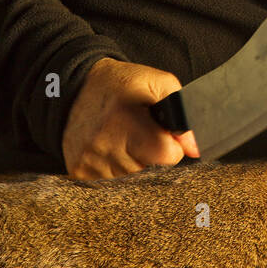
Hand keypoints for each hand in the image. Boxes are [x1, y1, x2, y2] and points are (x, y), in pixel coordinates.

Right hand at [61, 57, 199, 179]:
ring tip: (125, 141)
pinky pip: (110, 185)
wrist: (72, 89)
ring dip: (134, 165)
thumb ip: (181, 109)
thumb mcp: (155, 81)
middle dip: (152, 156)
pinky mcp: (78, 172)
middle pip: (149, 171)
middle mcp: (104, 143)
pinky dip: (116, 171)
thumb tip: (194, 148)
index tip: (163, 135)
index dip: (171, 147)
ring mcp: (89, 161)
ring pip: (131, 181)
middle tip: (141, 136)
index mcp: (125, 119)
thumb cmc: (119, 86)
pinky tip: (111, 151)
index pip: (165, 154)